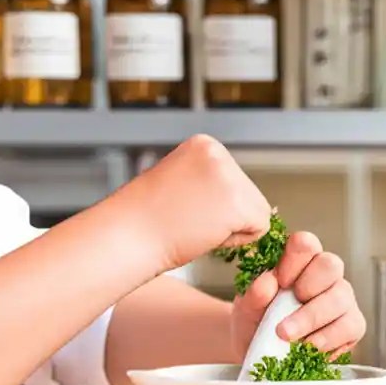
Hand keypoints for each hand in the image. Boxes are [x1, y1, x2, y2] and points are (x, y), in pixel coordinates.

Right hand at [115, 134, 271, 271]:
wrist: (126, 237)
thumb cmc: (145, 218)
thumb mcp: (181, 181)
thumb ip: (210, 181)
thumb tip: (240, 197)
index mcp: (204, 144)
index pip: (234, 181)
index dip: (212, 203)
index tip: (183, 206)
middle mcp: (219, 153)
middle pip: (249, 194)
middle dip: (225, 214)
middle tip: (188, 219)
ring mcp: (229, 176)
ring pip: (257, 211)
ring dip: (230, 227)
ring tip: (195, 225)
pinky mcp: (237, 203)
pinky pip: (259, 228)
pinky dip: (236, 240)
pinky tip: (205, 232)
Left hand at [230, 232, 365, 358]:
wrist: (262, 358)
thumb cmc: (257, 325)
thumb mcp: (245, 310)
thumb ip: (254, 294)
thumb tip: (268, 282)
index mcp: (299, 262)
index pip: (306, 244)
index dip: (294, 259)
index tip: (279, 282)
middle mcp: (326, 276)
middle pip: (330, 264)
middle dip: (308, 287)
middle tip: (286, 304)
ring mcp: (343, 299)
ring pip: (340, 297)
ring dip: (311, 318)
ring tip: (286, 336)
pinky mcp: (353, 325)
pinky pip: (350, 326)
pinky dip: (326, 339)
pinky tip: (307, 348)